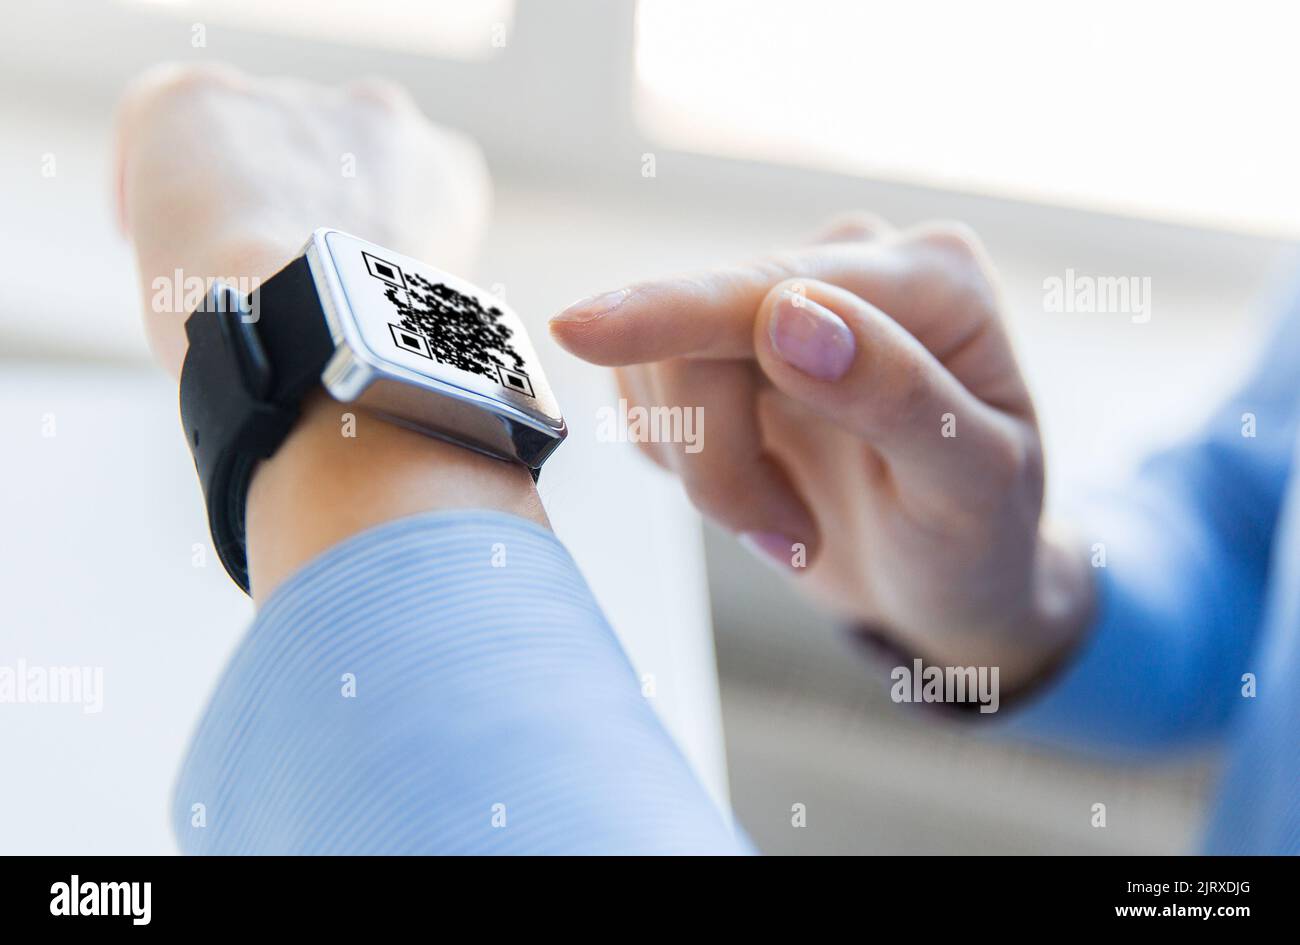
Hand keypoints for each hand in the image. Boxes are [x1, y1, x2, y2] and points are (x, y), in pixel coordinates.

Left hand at [114, 64, 542, 599]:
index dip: (364, 237)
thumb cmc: (389, 381)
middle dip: (300, 208)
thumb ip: (410, 312)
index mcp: (448, 174)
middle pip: (325, 156)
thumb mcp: (436, 341)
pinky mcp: (204, 103)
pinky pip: (162, 133)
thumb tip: (385, 364)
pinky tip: (158, 253)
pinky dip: (153, 196)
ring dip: (235, 201)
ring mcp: (293, 108)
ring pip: (251, 147)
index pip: (405, 186)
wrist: (326, 353)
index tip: (339, 284)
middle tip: (277, 284)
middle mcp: (380, 118)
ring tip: (214, 279)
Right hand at [549, 216, 1092, 688]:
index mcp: (930, 278)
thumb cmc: (979, 541)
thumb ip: (896, 394)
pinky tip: (755, 492)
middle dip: (718, 457)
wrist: (943, 581)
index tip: (578, 331)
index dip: (677, 310)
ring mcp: (781, 306)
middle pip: (701, 331)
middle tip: (787, 539)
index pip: (776, 282)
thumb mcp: (974, 485)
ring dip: (706, 471)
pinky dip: (684, 463)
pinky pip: (649, 394)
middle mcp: (849, 268)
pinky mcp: (729, 354)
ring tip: (788, 526)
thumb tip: (789, 315)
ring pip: (659, 367)